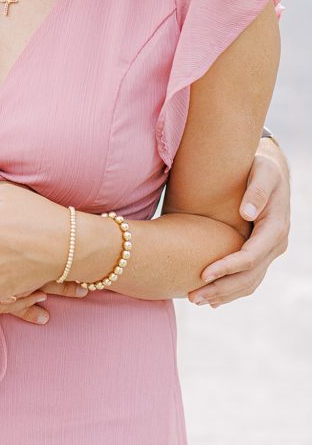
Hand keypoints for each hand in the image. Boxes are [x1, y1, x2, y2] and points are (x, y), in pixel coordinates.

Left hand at [189, 137, 289, 305]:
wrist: (272, 170)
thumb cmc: (262, 167)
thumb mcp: (263, 172)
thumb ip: (257, 190)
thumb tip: (247, 212)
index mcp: (275, 228)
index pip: (250, 256)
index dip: (227, 267)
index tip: (203, 273)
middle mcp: (275, 244)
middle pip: (248, 277)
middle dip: (221, 288)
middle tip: (192, 296)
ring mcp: (269, 251)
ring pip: (249, 282)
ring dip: (224, 294)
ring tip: (196, 299)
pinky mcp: (261, 252)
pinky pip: (249, 277)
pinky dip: (231, 290)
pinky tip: (213, 298)